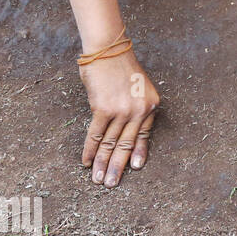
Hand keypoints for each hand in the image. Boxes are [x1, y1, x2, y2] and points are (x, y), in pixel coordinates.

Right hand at [78, 50, 159, 186]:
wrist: (109, 51)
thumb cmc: (121, 68)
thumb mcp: (139, 88)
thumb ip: (136, 108)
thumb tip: (123, 130)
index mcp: (151, 106)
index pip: (144, 135)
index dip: (138, 153)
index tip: (135, 167)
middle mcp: (140, 110)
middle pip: (127, 144)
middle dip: (117, 166)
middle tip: (110, 184)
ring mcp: (122, 111)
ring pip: (111, 143)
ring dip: (102, 163)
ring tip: (97, 179)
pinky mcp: (104, 109)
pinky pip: (96, 135)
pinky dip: (89, 149)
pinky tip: (85, 161)